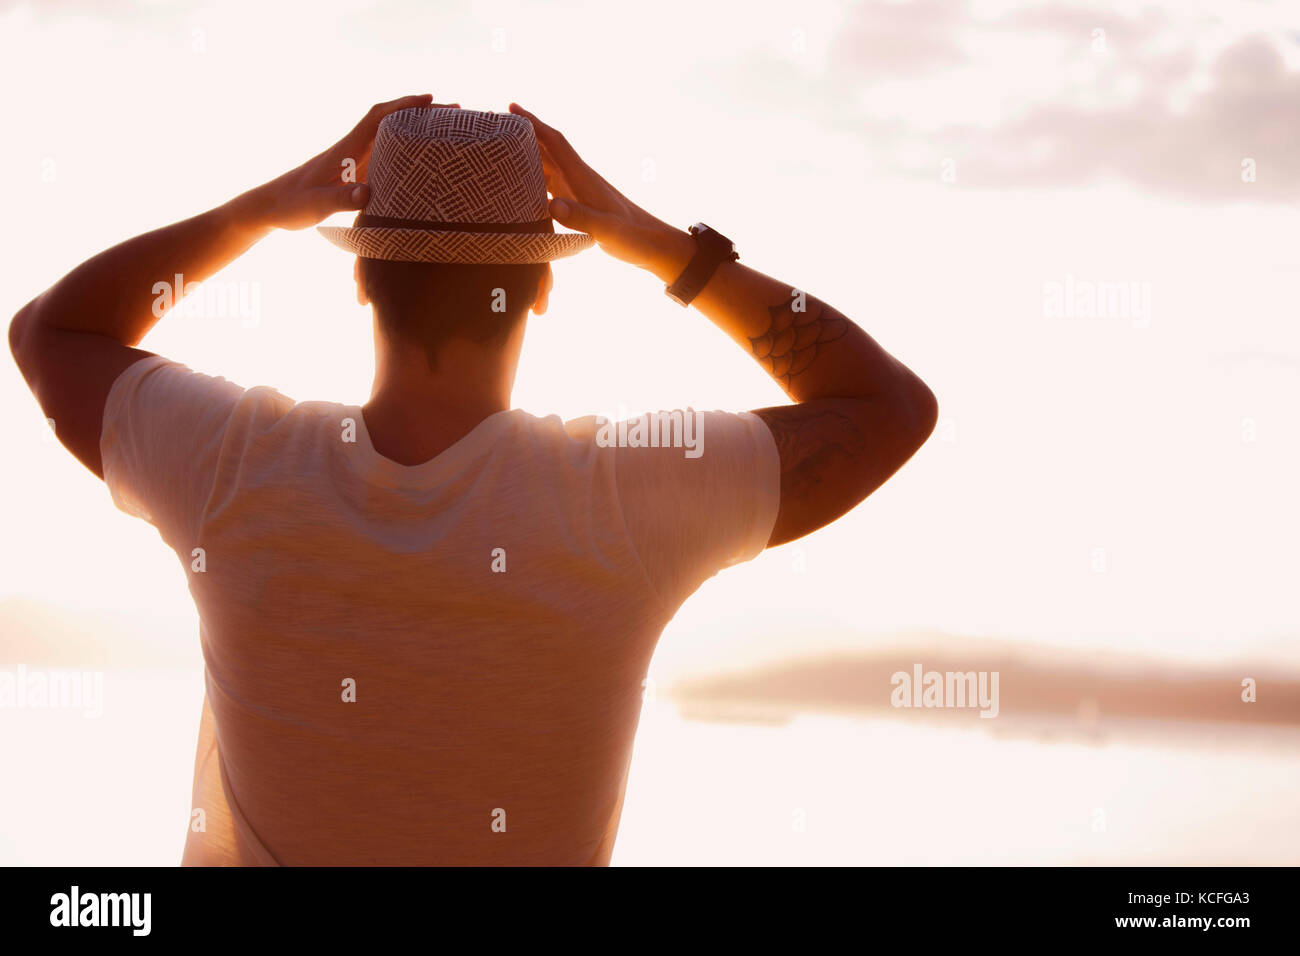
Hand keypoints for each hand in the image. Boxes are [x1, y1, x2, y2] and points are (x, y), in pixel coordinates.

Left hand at [250, 94, 458, 230]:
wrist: (271, 206)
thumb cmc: (290, 204)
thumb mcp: (315, 204)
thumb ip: (341, 198)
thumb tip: (369, 193)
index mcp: (345, 149)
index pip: (378, 117)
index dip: (404, 105)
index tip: (430, 99)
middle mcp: (353, 150)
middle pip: (392, 123)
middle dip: (423, 115)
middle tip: (456, 115)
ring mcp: (356, 162)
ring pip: (392, 140)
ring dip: (419, 133)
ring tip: (450, 134)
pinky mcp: (356, 175)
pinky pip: (388, 158)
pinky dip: (409, 153)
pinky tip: (425, 162)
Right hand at [508, 103, 693, 280]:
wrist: (653, 245)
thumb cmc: (633, 236)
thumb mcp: (607, 230)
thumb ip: (581, 218)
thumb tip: (551, 205)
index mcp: (583, 178)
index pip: (555, 143)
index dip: (533, 124)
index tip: (512, 108)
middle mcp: (578, 179)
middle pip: (546, 149)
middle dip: (522, 134)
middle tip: (494, 124)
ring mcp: (577, 191)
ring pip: (546, 166)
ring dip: (525, 155)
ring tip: (499, 149)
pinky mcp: (578, 203)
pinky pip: (549, 185)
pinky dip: (532, 179)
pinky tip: (520, 182)